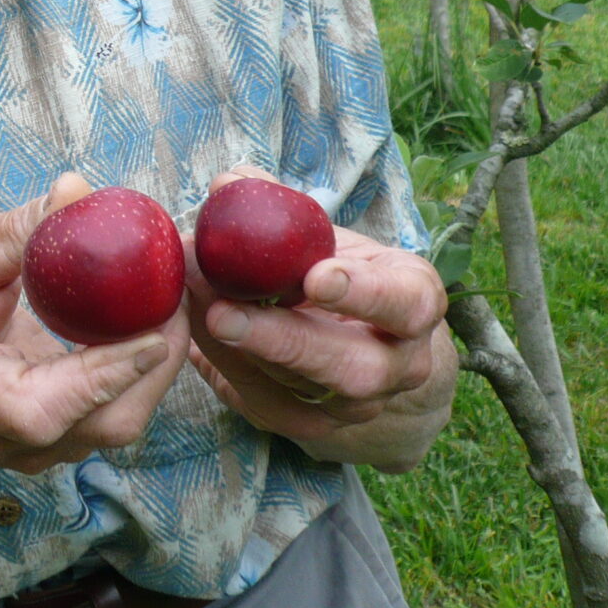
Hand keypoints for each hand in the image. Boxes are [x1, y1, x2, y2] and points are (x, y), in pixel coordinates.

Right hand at [0, 173, 191, 474]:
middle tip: (180, 302)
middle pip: (89, 427)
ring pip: (110, 429)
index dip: (98, 380)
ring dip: (154, 372)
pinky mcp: (52, 445)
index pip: (34, 408)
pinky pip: (109, 418)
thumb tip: (78, 191)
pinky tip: (152, 327)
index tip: (150, 336)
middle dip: (149, 371)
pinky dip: (140, 377)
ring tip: (174, 306)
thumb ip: (20, 227)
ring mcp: (21, 450)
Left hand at [185, 168, 447, 444]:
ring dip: (235, 350)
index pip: (404, 304)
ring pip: (299, 392)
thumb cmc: (346, 271)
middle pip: (350, 369)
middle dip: (283, 341)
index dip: (364, 294)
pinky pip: (262, 403)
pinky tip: (191, 326)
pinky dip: (221, 365)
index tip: (315, 276)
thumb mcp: (333, 237)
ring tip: (192, 303)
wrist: (368, 341)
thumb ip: (286, 209)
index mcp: (415, 304)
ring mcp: (357, 407)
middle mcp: (398, 365)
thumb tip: (230, 182)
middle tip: (223, 312)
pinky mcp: (309, 426)